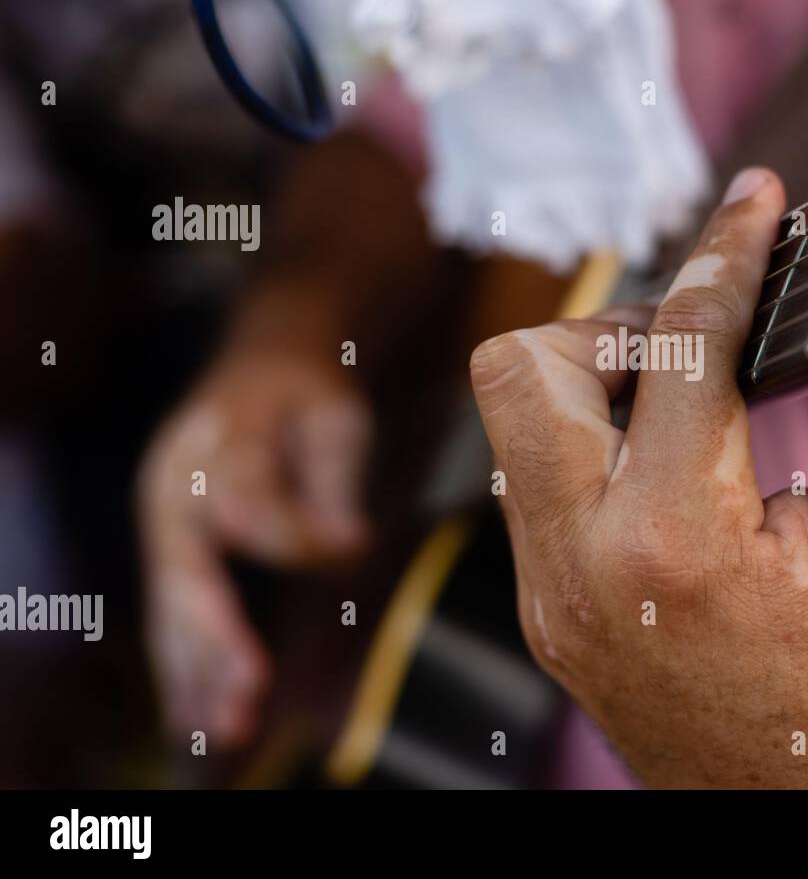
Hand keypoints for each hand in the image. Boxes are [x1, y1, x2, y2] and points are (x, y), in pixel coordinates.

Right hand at [137, 347, 371, 747]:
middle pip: (188, 567)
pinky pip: (174, 620)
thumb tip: (352, 546)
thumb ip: (337, 478)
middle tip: (252, 686)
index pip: (245, 495)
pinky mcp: (172, 556)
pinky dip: (186, 671)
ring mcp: (164, 525)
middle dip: (218, 633)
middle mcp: (173, 485)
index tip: (349, 548)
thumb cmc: (307, 395)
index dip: (288, 530)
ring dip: (198, 671)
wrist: (258, 372)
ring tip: (229, 725)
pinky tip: (200, 721)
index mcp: (216, 436)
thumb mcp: (335, 416)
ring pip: (174, 608)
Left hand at [470, 168, 807, 786]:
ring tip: (693, 415)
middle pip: (525, 365)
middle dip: (614, 328)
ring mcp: (549, 594)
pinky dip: (592, 446)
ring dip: (595, 385)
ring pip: (511, 418)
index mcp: (680, 545)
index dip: (728, 254)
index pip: (684, 350)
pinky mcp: (543, 610)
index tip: (756, 203)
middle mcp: (584, 566)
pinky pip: (533, 483)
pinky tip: (670, 474)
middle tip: (704, 356)